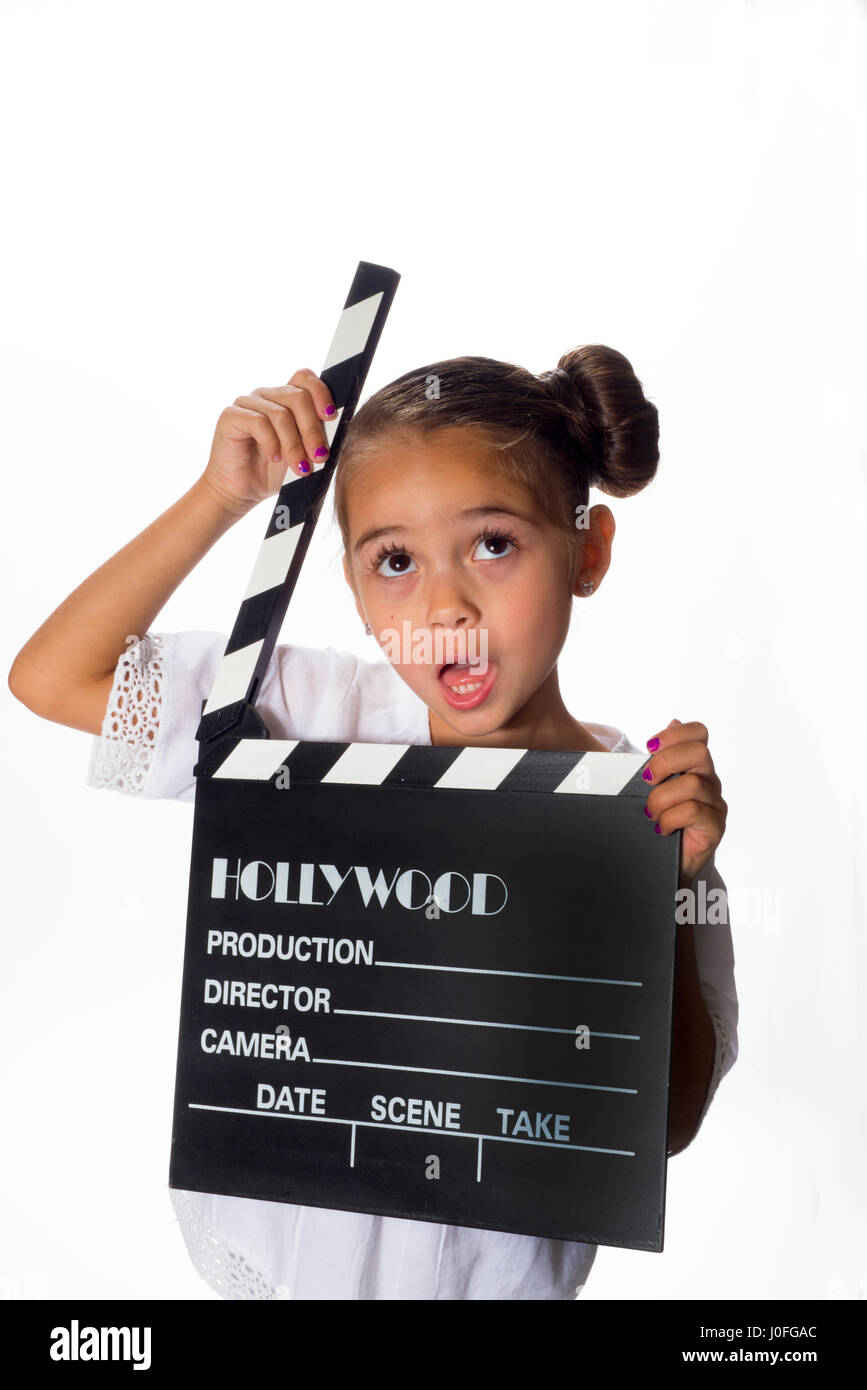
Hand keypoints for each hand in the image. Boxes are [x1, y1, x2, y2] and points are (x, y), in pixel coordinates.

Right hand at [201, 367, 336, 513]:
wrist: (242, 491)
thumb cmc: (274, 473)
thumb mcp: (303, 454)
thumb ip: (317, 436)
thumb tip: (337, 426)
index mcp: (286, 399)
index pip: (306, 379)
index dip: (321, 393)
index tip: (331, 417)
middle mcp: (267, 395)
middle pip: (297, 397)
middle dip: (312, 429)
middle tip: (320, 456)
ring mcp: (248, 403)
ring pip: (280, 414)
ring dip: (294, 444)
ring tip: (300, 468)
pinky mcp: (231, 415)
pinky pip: (258, 422)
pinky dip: (271, 443)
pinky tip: (274, 458)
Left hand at [641, 719, 726, 884]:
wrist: (667, 865)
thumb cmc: (658, 822)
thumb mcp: (652, 788)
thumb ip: (660, 759)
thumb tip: (673, 719)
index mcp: (694, 766)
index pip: (698, 734)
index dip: (675, 734)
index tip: (649, 746)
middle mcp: (709, 781)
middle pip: (699, 752)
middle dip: (666, 762)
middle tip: (647, 780)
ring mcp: (715, 804)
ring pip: (692, 785)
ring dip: (662, 799)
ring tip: (650, 814)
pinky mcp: (715, 826)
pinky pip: (694, 811)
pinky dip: (670, 819)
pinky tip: (661, 829)